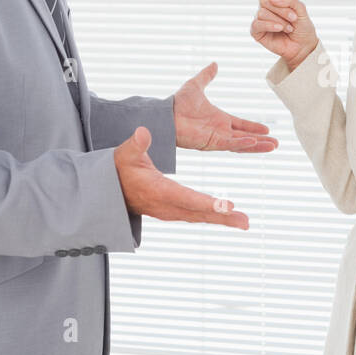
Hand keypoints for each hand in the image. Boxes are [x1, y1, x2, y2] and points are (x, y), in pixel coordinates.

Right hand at [113, 126, 248, 229]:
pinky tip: (229, 218)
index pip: (185, 197)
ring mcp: (169, 211)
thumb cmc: (119, 169)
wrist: (110, 191)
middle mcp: (166, 205)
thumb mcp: (125, 154)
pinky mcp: (173, 212)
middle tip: (245, 222)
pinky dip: (213, 217)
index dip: (205, 202)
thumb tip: (142, 131)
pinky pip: (196, 216)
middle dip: (222, 217)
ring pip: (199, 216)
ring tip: (244, 223)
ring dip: (222, 220)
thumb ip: (136, 144)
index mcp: (157, 190)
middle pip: (198, 212)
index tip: (225, 206)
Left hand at [173, 62, 278, 152]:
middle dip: (261, 141)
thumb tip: (214, 64)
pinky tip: (254, 142)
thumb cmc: (177, 103)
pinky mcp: (211, 143)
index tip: (267, 130)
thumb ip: (207, 76)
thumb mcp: (196, 85)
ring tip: (272, 146)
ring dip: (257, 146)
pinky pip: (230, 144)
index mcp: (219, 119)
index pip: (241, 124)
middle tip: (276, 143)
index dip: (254, 128)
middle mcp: (220, 130)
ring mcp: (216, 138)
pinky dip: (242, 144)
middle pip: (245, 137)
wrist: (165, 114)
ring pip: (241, 143)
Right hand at [225, 0, 318, 71]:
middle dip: (282, 9)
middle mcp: (264, 5)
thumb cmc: (302, 26)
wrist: (303, 46)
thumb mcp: (301, 8)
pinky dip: (272, 25)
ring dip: (281, 19)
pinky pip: (259, 23)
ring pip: (264, 12)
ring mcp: (259, 18)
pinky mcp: (256, 31)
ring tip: (288, 27)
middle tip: (293, 18)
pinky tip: (280, 29)